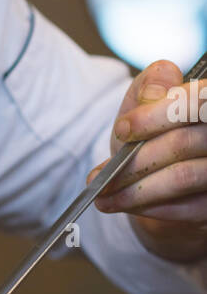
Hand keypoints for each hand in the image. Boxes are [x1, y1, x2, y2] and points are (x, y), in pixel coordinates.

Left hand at [86, 59, 206, 263]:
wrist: (169, 173)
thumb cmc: (158, 130)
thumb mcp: (149, 101)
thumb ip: (151, 86)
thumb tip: (151, 93)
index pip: (195, 102)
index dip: (154, 115)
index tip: (121, 131)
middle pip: (182, 143)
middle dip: (134, 161)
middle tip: (98, 177)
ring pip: (182, 177)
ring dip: (135, 190)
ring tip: (104, 197)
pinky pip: (186, 207)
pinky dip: (150, 207)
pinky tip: (127, 204)